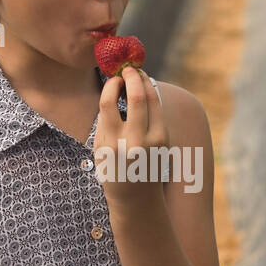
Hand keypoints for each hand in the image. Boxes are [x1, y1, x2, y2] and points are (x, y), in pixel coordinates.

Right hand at [94, 66, 168, 209]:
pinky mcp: (165, 140)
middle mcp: (134, 142)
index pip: (108, 103)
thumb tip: (116, 86)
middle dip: (133, 77)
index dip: (111, 85)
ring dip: (145, 82)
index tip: (113, 79)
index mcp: (111, 144)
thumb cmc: (113, 169)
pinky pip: (158, 110)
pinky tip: (145, 91)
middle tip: (128, 68)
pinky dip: (151, 96)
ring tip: (138, 74)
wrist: (136, 197)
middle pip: (137, 97)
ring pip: (153, 100)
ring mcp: (154, 141)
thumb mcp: (100, 148)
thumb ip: (107, 120)